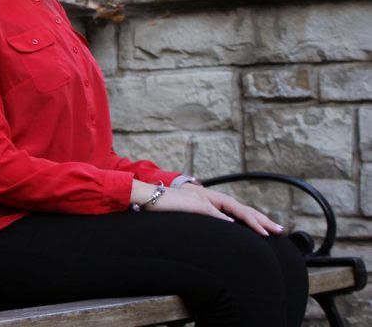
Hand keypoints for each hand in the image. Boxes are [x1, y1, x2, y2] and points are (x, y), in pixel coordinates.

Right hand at [131, 180, 284, 236]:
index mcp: (210, 200)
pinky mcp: (193, 204)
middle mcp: (210, 196)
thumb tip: (219, 228)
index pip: (238, 210)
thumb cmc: (165, 207)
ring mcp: (203, 199)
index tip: (271, 230)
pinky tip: (235, 225)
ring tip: (265, 231)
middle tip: (280, 230)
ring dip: (250, 220)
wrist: (147, 196)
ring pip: (233, 209)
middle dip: (262, 220)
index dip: (256, 219)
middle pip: (242, 208)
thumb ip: (204, 218)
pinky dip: (223, 218)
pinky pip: (212, 212)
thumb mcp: (189, 213)